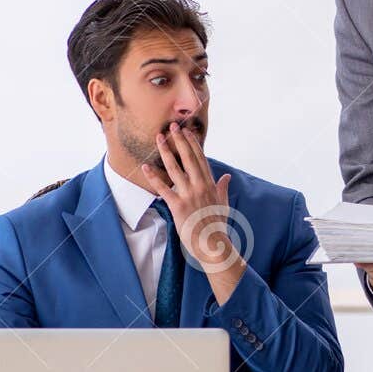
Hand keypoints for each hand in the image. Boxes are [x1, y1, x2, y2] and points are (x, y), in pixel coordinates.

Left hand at [141, 123, 244, 299]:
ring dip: (166, 152)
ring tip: (159, 138)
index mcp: (210, 185)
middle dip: (180, 141)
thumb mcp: (223, 204)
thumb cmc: (217, 225)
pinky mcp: (178, 206)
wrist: (213, 244)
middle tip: (172, 127)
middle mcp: (200, 186)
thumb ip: (223, 188)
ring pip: (175, 169)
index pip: (201, 159)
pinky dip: (154, 177)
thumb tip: (227, 176)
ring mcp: (189, 195)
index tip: (187, 132)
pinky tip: (145, 167)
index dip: (193, 144)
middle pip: (188, 158)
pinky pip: (163, 188)